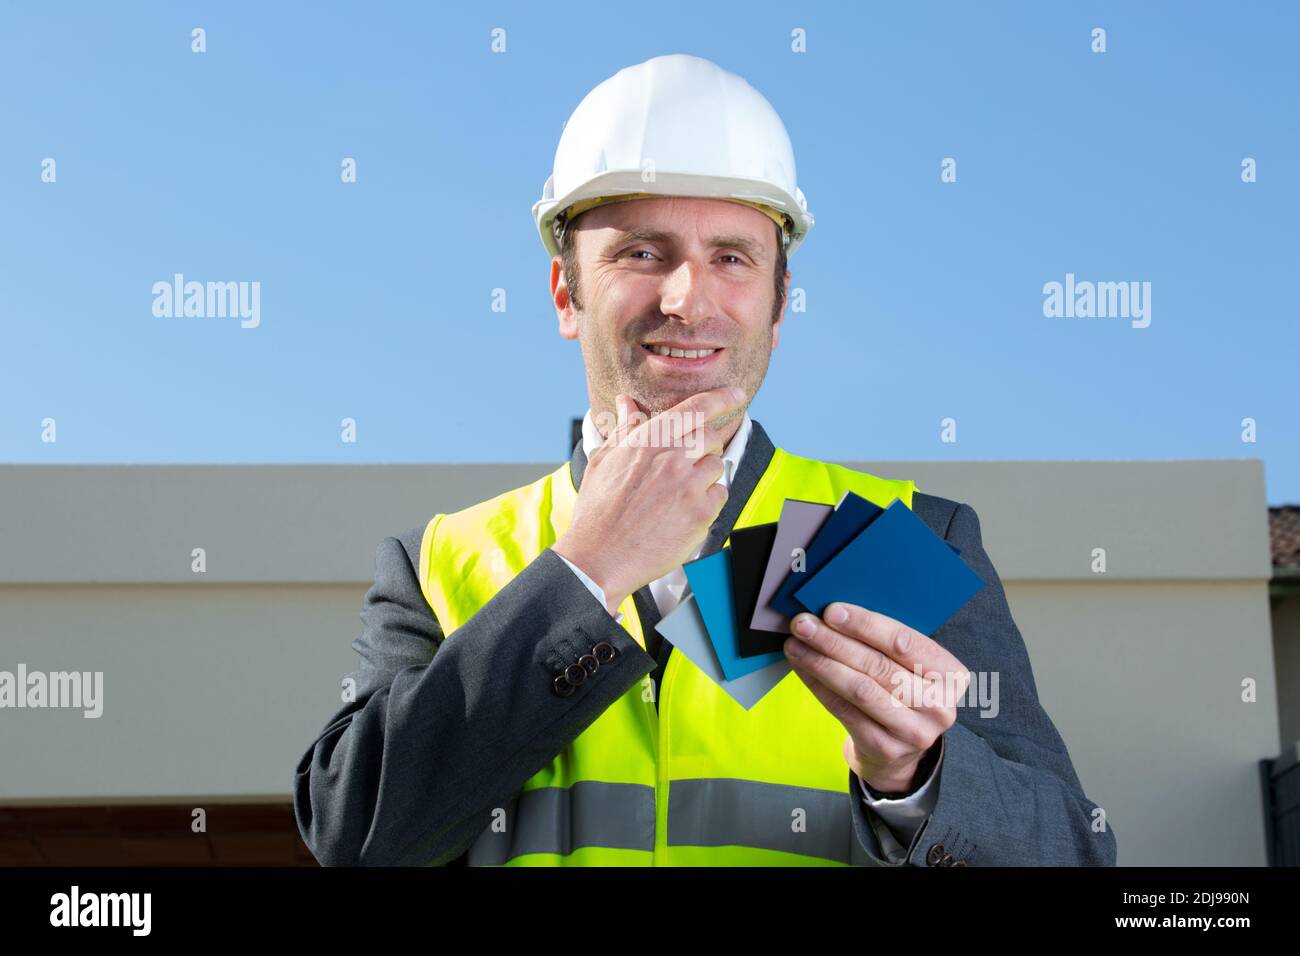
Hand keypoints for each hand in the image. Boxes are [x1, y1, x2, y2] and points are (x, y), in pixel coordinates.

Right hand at [552, 386, 747, 613]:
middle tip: (686, 465)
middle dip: (704, 447)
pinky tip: (683, 512)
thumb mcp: (604, 462)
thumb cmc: (598, 511)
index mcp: (648, 441)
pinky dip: (708, 501)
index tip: (737, 394)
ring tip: (676, 495)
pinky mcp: (701, 514)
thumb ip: (624, 428)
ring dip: (704, 476)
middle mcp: (671, 458)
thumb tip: (626, 401)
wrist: (599, 558)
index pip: (695, 408)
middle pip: (711, 437)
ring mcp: (688, 486)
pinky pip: (720, 495)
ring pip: (716, 466)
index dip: (721, 398)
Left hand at [784, 602, 968, 794]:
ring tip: (796, 644)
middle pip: (879, 666)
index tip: (831, 610)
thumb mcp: (909, 666)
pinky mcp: (884, 747)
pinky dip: (818, 685)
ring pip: (860, 690)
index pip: (905, 642)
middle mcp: (938, 706)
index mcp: (951, 674)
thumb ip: (884, 642)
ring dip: (822, 663)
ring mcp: (913, 732)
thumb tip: (836, 611)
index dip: (866, 625)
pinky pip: (844, 710)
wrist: (900, 749)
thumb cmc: (902, 692)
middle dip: (835, 641)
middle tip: (804, 624)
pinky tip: (802, 668)